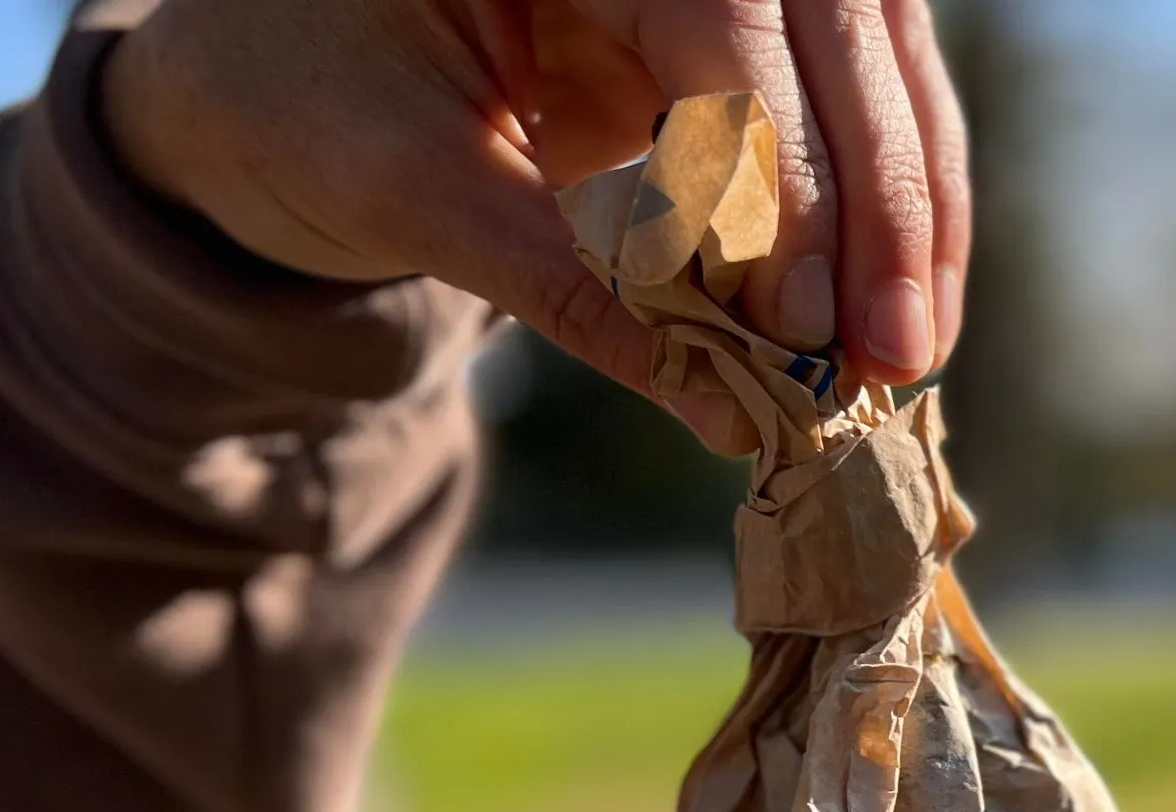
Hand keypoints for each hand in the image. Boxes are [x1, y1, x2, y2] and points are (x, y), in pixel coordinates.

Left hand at [101, 0, 970, 392]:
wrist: (264, 70)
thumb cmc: (303, 102)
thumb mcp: (411, 191)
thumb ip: (569, 290)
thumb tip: (725, 408)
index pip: (726, 17)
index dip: (780, 170)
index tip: (795, 318)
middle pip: (839, 26)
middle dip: (878, 198)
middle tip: (891, 352)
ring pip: (882, 58)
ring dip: (911, 209)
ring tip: (910, 349)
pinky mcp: (754, 19)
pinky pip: (863, 98)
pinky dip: (887, 206)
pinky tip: (903, 307)